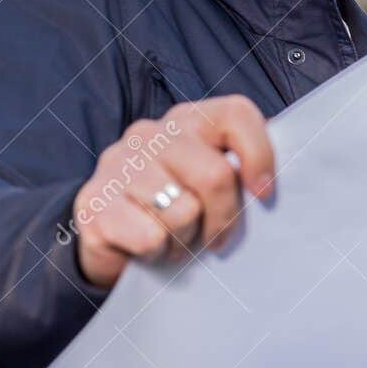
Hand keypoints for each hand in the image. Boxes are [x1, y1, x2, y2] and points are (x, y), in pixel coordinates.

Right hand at [74, 95, 275, 287]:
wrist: (104, 241)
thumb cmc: (174, 210)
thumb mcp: (209, 184)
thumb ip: (239, 171)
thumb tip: (271, 186)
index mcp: (187, 119)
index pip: (236, 113)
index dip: (260, 154)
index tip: (265, 194)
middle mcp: (150, 133)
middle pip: (215, 174)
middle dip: (225, 218)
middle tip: (218, 239)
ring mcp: (118, 164)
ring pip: (183, 211)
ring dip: (187, 240)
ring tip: (176, 240)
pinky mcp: (95, 202)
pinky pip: (151, 236)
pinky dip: (157, 253)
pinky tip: (148, 249)